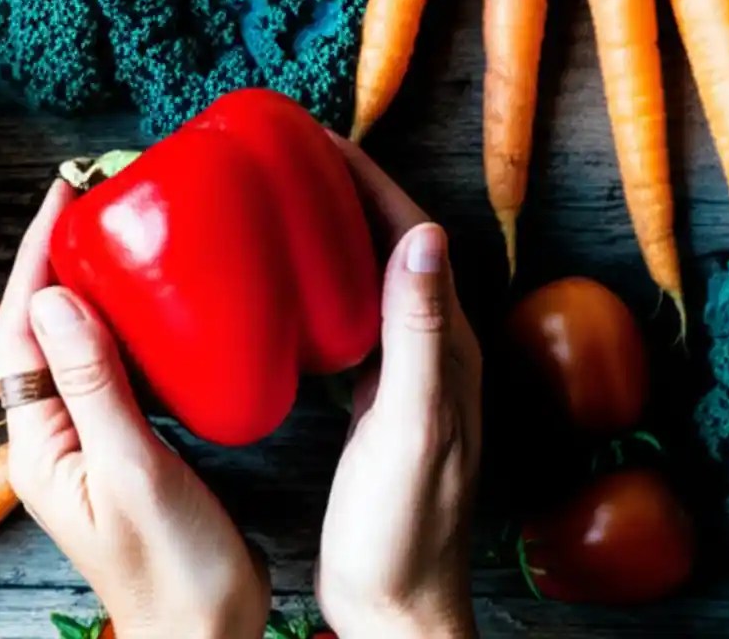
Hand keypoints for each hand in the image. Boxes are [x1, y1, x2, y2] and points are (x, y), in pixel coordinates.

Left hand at [0, 181, 270, 638]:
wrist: (205, 633)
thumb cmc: (173, 569)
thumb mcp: (133, 471)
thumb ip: (94, 386)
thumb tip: (54, 296)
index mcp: (39, 443)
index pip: (20, 330)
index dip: (38, 256)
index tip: (67, 195)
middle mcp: (54, 435)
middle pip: (42, 327)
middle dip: (61, 257)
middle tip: (98, 197)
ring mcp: (90, 439)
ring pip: (78, 342)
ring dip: (94, 284)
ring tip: (124, 230)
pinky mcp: (127, 444)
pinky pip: (116, 368)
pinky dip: (130, 325)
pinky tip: (160, 303)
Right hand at [317, 138, 482, 638]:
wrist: (396, 606)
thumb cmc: (403, 532)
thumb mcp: (413, 428)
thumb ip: (422, 336)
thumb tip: (424, 236)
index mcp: (449, 347)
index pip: (412, 236)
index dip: (368, 179)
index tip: (317, 137)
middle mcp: (434, 351)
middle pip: (390, 247)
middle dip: (345, 193)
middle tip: (288, 157)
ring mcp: (404, 377)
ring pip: (367, 281)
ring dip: (330, 235)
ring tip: (280, 202)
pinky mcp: (374, 403)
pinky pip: (348, 324)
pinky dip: (317, 290)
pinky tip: (281, 291)